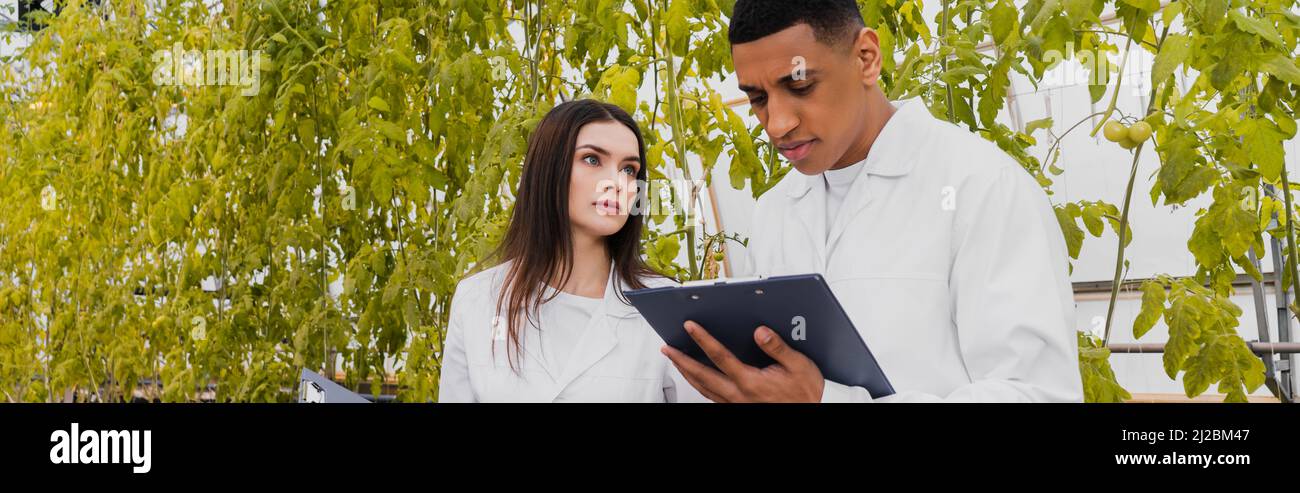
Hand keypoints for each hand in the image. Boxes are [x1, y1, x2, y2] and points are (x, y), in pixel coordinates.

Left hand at [661, 320, 824, 402]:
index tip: (690, 326)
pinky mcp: (738, 409)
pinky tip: (697, 379)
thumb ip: (778, 347)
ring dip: (687, 373)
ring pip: (703, 389)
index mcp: (751, 382)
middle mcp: (739, 395)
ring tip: (675, 360)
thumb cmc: (806, 393)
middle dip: (682, 360)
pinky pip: (712, 398)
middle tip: (667, 348)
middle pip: (702, 376)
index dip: (703, 339)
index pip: (720, 357)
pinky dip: (700, 386)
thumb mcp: (799, 366)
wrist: (814, 412)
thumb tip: (760, 332)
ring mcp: (736, 405)